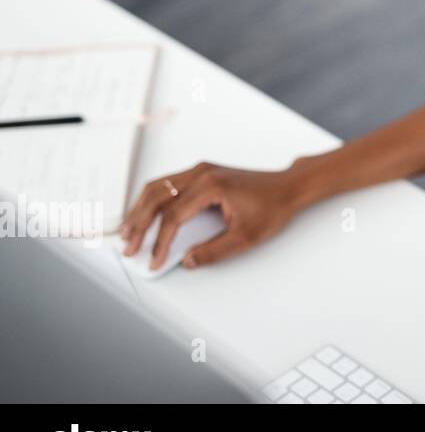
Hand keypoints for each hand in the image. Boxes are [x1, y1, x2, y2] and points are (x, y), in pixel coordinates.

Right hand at [118, 161, 304, 270]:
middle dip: (138, 224)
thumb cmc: (273, 207)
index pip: (173, 216)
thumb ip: (214, 251)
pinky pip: (168, 184)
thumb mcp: (246, 237)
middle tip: (128, 247)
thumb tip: (187, 261)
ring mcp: (201, 170)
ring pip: (158, 187)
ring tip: (128, 232)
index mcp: (211, 186)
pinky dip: (152, 200)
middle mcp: (202, 173)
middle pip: (156, 197)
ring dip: (139, 209)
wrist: (289, 187)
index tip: (154, 260)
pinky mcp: (203, 173)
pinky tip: (144, 215)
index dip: (160, 242)